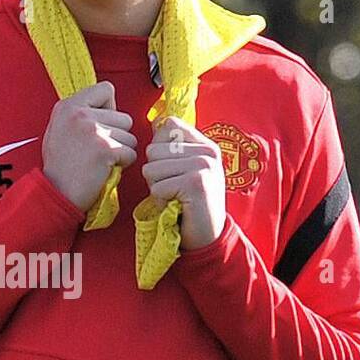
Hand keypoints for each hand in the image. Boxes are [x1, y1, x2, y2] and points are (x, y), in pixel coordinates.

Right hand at [42, 81, 136, 212]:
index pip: (106, 89)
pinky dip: (123, 164)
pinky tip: (105, 169)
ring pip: (130, 136)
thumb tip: (106, 106)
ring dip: (121, 151)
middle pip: (124, 117)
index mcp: (67, 105)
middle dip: (118, 135)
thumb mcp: (59, 129)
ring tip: (100, 161)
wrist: (56, 192)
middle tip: (98, 150)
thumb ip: (80, 113)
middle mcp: (80, 113)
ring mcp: (93, 130)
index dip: (110, 108)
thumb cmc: (60, 166)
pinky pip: (131, 153)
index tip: (100, 124)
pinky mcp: (105, 149)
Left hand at [142, 115, 225, 249]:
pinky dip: (160, 201)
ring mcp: (204, 165)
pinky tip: (177, 206)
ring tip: (175, 197)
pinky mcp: (196, 183)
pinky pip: (157, 188)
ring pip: (151, 169)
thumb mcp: (184, 169)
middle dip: (155, 173)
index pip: (168, 125)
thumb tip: (154, 123)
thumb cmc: (189, 203)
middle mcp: (207, 151)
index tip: (171, 168)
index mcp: (205, 144)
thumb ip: (173, 147)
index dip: (159, 147)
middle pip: (153, 149)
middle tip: (174, 189)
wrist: (208, 237)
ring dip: (157, 188)